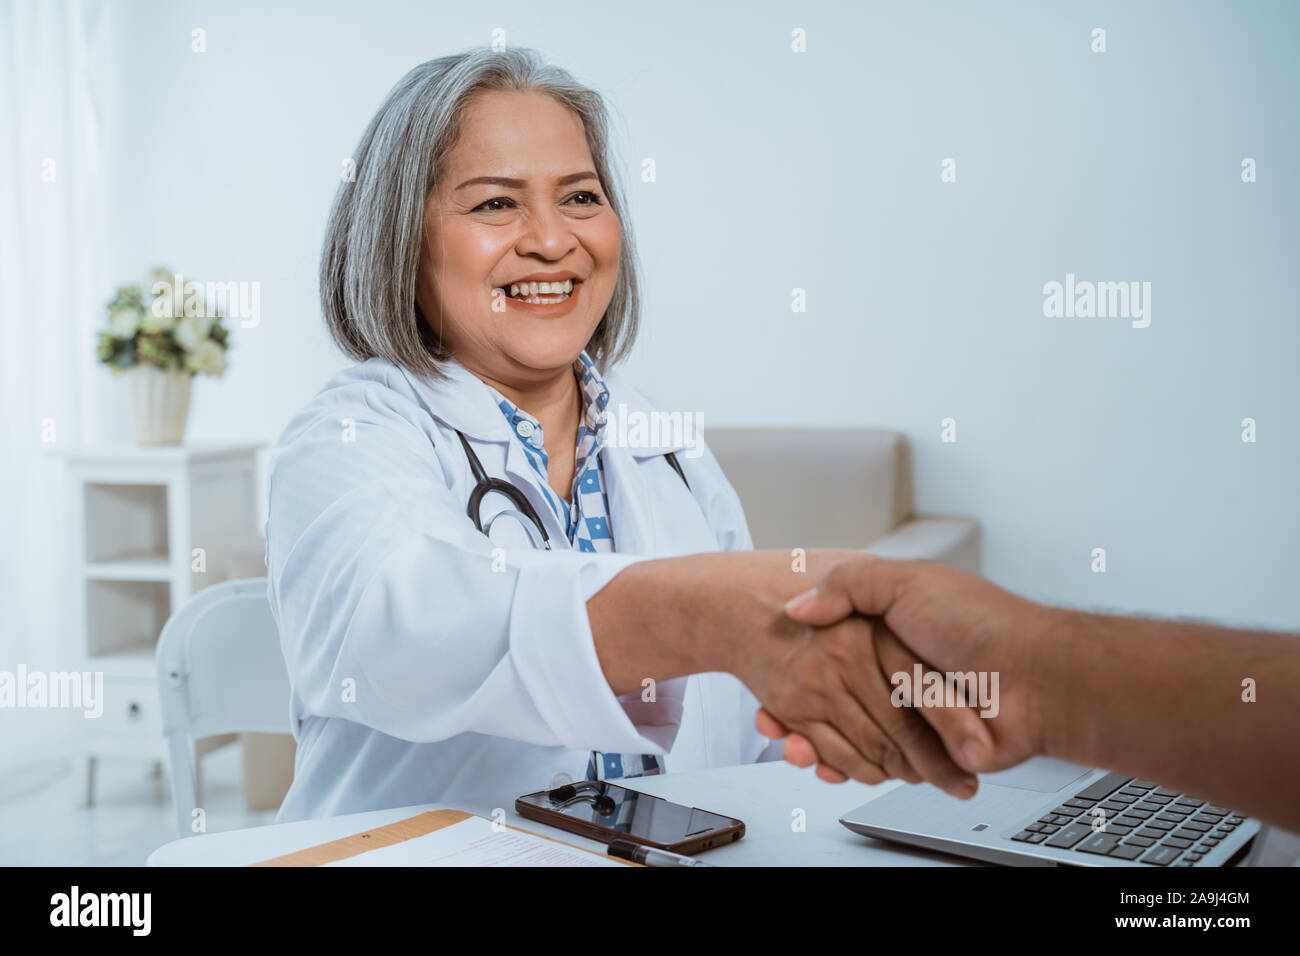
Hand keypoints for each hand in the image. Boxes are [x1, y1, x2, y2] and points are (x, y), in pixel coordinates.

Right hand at [758, 557, 1050, 785]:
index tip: (767, 663)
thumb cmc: (980, 623)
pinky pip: (877, 765)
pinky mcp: (929, 755)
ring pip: (846, 734)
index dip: (797, 659)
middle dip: (795, 708)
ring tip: (784, 739)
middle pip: (833, 696)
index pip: (831, 650)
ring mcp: (914, 718)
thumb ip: (851, 586)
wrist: (1039, 677)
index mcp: (893, 636)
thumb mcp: (907, 582)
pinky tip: (815, 758)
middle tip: (769, 716)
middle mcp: (901, 677)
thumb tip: (798, 606)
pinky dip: (843, 766)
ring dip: (811, 740)